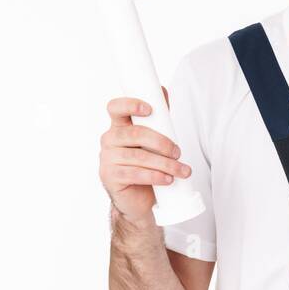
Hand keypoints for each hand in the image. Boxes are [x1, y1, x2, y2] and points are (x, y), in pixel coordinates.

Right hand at [99, 87, 191, 225]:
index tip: (149, 109)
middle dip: (161, 142)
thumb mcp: (154, 139)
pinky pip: (135, 174)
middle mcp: (110, 140)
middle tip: (178, 152)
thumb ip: (158, 117)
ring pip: (138, 156)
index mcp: (119, 126)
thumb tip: (162, 90)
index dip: (130, 104)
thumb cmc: (147, 165)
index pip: (115, 108)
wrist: (139, 199)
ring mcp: (107, 158)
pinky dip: (155, 176)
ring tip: (181, 170)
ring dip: (165, 164)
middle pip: (134, 133)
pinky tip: (168, 179)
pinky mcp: (110, 177)